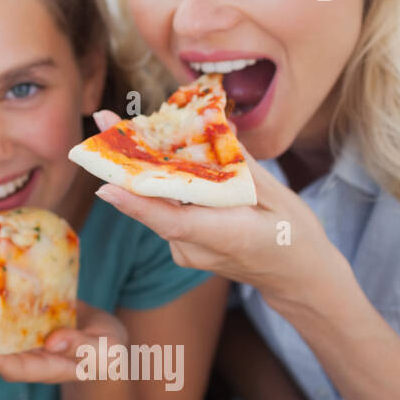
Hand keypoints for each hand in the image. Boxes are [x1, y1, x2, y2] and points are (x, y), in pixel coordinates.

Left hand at [0, 302, 126, 383]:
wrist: (109, 337)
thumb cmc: (108, 350)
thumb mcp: (104, 350)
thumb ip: (80, 347)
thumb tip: (51, 343)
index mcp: (52, 368)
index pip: (19, 369)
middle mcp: (36, 354)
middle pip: (5, 350)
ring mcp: (34, 337)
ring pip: (8, 329)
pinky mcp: (36, 320)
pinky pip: (19, 311)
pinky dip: (12, 299)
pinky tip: (8, 279)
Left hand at [87, 110, 339, 310]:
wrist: (296, 278)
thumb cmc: (293, 235)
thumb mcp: (277, 196)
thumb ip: (241, 164)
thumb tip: (214, 126)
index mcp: (225, 237)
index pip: (172, 223)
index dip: (137, 204)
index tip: (104, 186)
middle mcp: (196, 249)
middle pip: (154, 205)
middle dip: (124, 163)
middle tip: (103, 121)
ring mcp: (185, 252)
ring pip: (157, 205)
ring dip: (142, 168)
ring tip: (122, 126)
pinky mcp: (181, 247)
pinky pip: (165, 209)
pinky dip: (161, 182)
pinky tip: (154, 152)